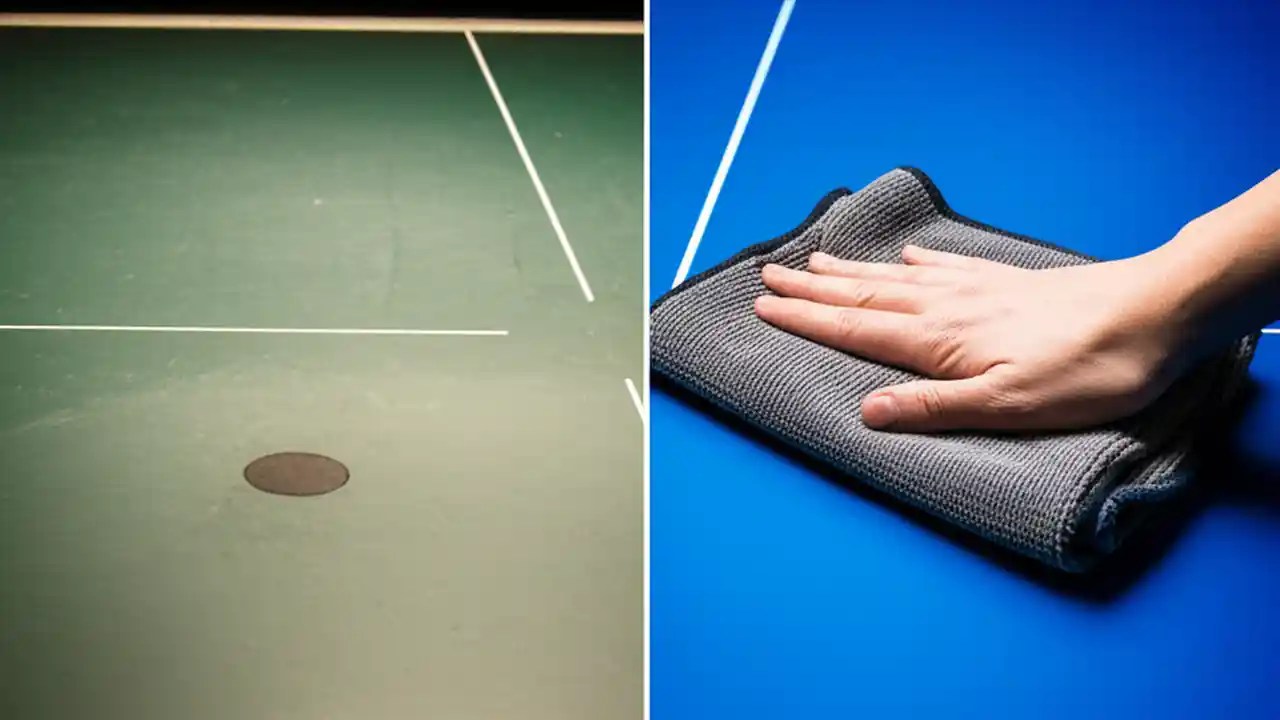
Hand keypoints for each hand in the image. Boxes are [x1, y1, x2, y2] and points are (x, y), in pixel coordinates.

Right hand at [753, 245, 1189, 432]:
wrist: (1153, 315)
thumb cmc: (1085, 371)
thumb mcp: (1007, 405)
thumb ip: (934, 408)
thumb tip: (866, 411)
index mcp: (939, 340)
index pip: (856, 329)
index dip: (806, 320)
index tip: (763, 306)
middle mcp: (947, 306)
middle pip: (865, 296)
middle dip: (813, 290)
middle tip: (769, 276)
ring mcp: (976, 288)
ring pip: (897, 277)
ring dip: (852, 272)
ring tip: (816, 261)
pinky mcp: (1006, 282)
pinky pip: (946, 266)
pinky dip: (918, 261)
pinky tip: (908, 254)